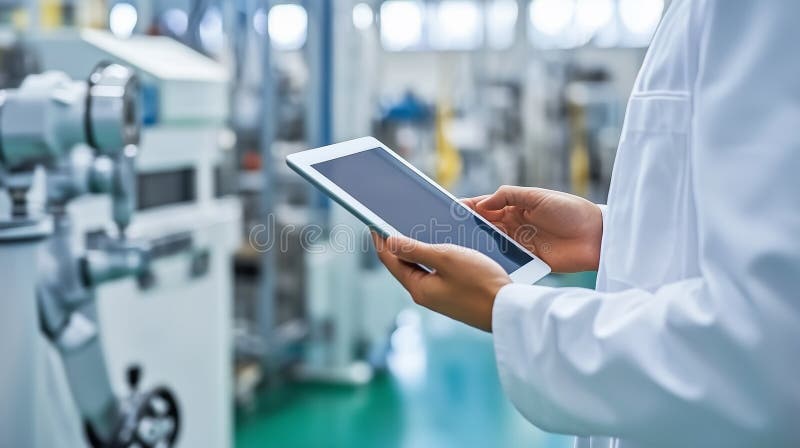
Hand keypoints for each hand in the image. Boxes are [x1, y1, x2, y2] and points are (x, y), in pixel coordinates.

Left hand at [371, 232, 510, 331]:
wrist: (510, 310)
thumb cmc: (480, 283)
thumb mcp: (446, 257)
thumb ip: (415, 249)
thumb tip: (389, 242)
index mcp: (419, 288)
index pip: (390, 261)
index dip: (380, 240)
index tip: (373, 223)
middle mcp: (426, 295)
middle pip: (404, 266)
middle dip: (397, 244)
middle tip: (391, 223)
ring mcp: (441, 298)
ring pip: (422, 269)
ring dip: (417, 250)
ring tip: (415, 230)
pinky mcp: (456, 297)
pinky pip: (437, 274)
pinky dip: (434, 259)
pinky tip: (442, 248)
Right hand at [462, 186, 602, 272]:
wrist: (597, 237)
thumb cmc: (571, 210)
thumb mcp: (539, 196)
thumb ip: (509, 196)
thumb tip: (482, 203)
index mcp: (515, 206)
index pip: (485, 205)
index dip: (468, 207)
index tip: (449, 210)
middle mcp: (514, 224)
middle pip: (484, 225)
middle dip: (465, 226)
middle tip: (445, 230)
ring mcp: (520, 243)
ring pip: (490, 243)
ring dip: (475, 244)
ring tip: (455, 247)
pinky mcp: (527, 260)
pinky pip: (505, 259)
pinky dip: (492, 260)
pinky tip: (477, 262)